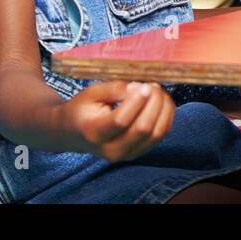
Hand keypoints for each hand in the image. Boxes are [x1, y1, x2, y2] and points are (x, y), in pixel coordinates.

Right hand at [59, 80, 173, 161]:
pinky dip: (166, 116)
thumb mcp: (91, 93)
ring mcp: (126, 155)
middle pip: (143, 128)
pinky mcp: (138, 152)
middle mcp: (111, 150)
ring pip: (157, 133)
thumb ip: (114, 89)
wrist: (73, 133)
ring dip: (164, 108)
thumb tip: (139, 88)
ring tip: (158, 90)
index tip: (143, 84)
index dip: (137, 101)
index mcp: (94, 133)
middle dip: (154, 102)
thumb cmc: (82, 109)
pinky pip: (162, 135)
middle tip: (152, 84)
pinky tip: (161, 101)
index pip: (121, 121)